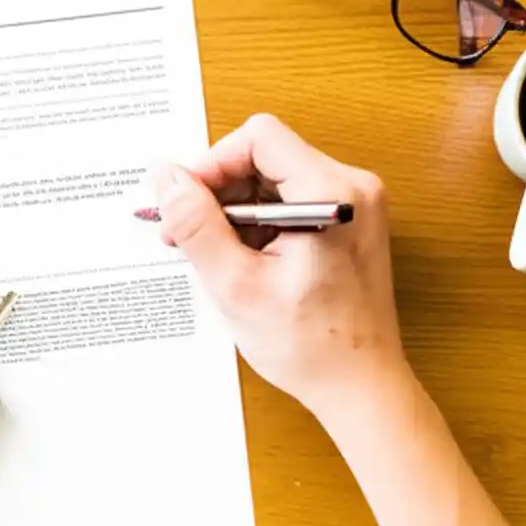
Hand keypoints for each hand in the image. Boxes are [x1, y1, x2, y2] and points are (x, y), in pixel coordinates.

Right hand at [155, 114, 409, 417]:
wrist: (359, 387)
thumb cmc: (312, 346)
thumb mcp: (236, 284)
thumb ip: (196, 224)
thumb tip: (166, 178)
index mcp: (332, 194)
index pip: (259, 138)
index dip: (212, 165)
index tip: (185, 203)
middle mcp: (352, 188)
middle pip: (265, 156)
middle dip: (218, 192)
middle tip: (186, 236)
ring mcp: (353, 205)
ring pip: (273, 180)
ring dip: (235, 211)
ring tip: (216, 257)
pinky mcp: (348, 222)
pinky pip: (290, 201)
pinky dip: (258, 223)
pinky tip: (243, 261)